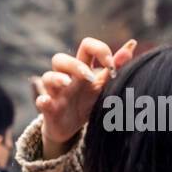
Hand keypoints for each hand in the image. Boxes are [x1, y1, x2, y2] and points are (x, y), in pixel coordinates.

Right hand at [37, 37, 136, 157]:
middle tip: (89, 77)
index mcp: (82, 68)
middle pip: (60, 59)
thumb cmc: (87, 102)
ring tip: (67, 83)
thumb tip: (131, 44)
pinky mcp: (49, 109)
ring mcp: (55, 93)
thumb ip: (116, 67)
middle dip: (75, 65)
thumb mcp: (104, 85)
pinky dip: (43, 100)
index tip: (112, 66)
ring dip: (57, 78)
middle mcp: (66, 77)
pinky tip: (47, 101)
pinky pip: (40, 101)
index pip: (86, 46)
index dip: (99, 49)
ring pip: (47, 77)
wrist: (72, 128)